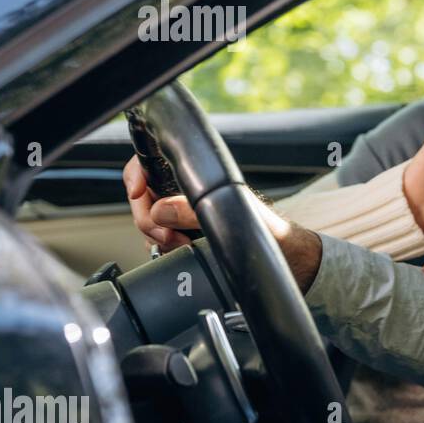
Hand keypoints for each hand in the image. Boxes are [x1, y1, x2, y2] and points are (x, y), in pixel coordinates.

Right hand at [123, 155, 323, 288]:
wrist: (286, 259)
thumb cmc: (271, 231)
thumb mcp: (234, 214)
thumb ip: (194, 209)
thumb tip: (159, 211)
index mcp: (200, 178)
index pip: (152, 163)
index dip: (137, 175)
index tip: (138, 194)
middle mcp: (187, 193)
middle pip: (142, 197)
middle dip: (148, 218)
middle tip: (169, 235)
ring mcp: (183, 216)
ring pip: (148, 221)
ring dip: (156, 236)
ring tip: (180, 244)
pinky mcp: (184, 238)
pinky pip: (157, 240)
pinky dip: (161, 248)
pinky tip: (179, 251)